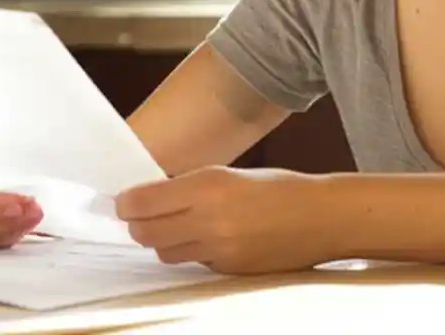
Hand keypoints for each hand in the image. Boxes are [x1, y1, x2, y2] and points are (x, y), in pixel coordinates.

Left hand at [115, 167, 336, 274]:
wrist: (321, 217)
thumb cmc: (280, 188)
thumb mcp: (231, 174)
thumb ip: (191, 187)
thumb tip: (152, 198)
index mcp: (208, 184)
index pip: (144, 202)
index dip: (126, 203)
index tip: (123, 202)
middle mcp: (209, 218)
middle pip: (146, 232)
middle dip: (137, 225)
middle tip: (139, 217)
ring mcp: (219, 249)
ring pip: (165, 253)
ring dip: (162, 241)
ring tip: (177, 228)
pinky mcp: (229, 270)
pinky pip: (194, 264)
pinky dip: (192, 253)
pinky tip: (208, 239)